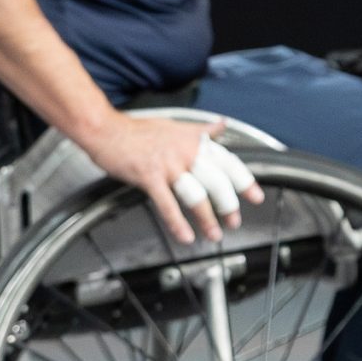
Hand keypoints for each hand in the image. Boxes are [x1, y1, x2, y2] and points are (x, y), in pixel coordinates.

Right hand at [76, 114, 263, 243]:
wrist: (105, 128)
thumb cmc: (138, 129)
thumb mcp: (176, 124)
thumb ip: (201, 129)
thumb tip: (222, 125)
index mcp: (194, 141)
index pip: (228, 161)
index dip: (244, 181)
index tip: (256, 197)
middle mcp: (185, 152)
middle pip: (217, 182)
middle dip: (229, 205)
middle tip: (235, 222)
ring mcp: (168, 165)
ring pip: (196, 195)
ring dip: (207, 218)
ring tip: (214, 234)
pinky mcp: (148, 177)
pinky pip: (167, 205)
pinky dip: (178, 223)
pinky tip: (186, 236)